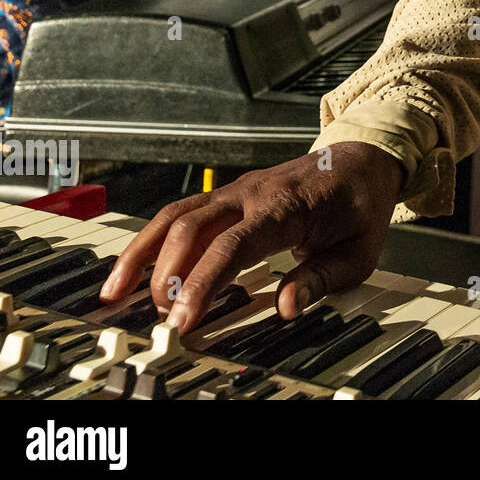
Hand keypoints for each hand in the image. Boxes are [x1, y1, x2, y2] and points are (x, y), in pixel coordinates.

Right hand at [100, 141, 405, 333]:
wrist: (362, 159)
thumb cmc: (360, 205)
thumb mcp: (359, 251)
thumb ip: (321, 279)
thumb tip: (285, 306)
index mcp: (286, 206)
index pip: (233, 245)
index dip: (204, 283)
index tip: (183, 320)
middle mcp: (253, 192)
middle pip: (193, 228)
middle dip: (168, 275)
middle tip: (160, 318)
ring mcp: (236, 190)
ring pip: (176, 215)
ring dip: (143, 253)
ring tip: (116, 293)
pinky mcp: (228, 195)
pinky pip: (183, 213)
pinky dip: (153, 239)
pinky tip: (136, 268)